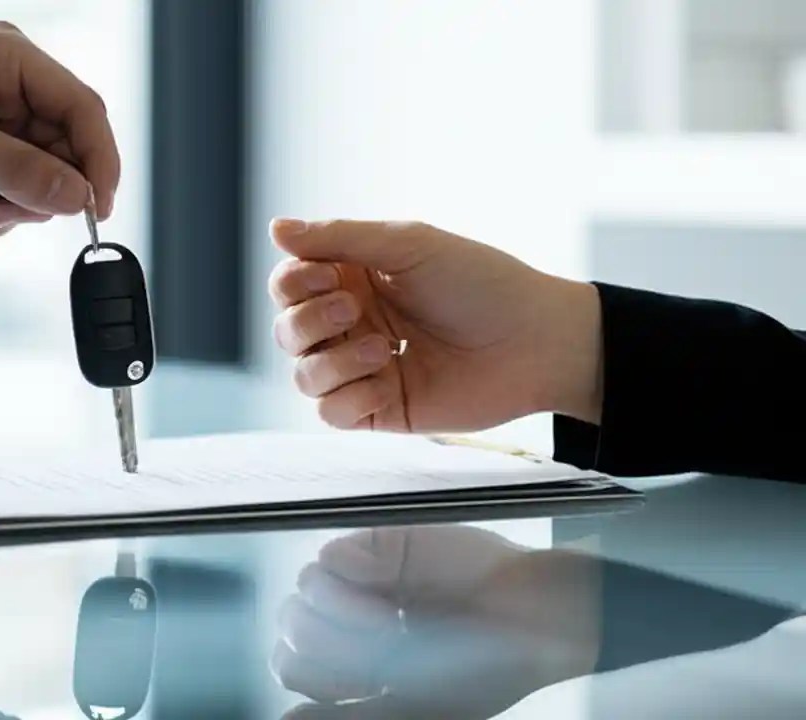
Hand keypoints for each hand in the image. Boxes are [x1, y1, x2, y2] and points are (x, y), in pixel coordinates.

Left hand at [0, 21, 118, 240]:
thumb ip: (20, 171)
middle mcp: (7, 92)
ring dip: (4, 211)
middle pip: (66, 155)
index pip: (81, 108)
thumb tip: (78, 197)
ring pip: (40, 187)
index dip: (98, 160)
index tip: (97, 209)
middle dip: (36, 195)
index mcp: (8, 59)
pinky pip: (10, 202)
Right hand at [267, 219, 602, 430]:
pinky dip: (350, 398)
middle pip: (286, 330)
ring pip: (302, 375)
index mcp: (354, 278)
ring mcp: (363, 368)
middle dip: (309, 321)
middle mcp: (353, 323)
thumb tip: (275, 227)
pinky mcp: (379, 409)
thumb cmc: (482, 284)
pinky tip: (387, 382)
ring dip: (333, 361)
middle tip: (356, 310)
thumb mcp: (409, 245)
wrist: (535, 342)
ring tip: (385, 351)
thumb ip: (340, 237)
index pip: (288, 283)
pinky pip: (330, 413)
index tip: (327, 275)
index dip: (293, 282)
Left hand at [273, 525, 601, 719]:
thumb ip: (352, 716)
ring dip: (344, 614)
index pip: (291, 665)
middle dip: (335, 649)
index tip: (370, 684)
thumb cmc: (485, 667)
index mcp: (352, 663)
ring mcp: (358, 581)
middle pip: (293, 632)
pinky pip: (328, 557)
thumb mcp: (416, 707)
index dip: (318, 679)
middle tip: (387, 648)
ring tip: (390, 618)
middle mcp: (347, 619)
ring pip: (301, 596)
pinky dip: (349, 574)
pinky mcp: (374, 546)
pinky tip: (386, 584)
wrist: (534, 617)